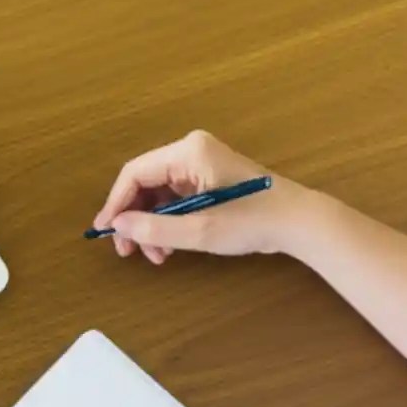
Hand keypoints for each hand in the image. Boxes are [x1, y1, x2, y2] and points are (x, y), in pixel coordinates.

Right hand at [93, 130, 310, 262]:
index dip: (116, 203)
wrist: (301, 222)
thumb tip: (118, 227)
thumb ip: (155, 229)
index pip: (135, 174)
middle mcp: (191, 151)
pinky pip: (175, 198)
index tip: (106, 232)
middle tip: (128, 250)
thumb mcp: (200, 230)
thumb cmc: (254, 221)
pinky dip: (168, 222)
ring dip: (151, 225)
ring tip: (156, 255)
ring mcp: (201, 164)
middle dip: (134, 219)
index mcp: (188, 153)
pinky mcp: (209, 179)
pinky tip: (169, 245)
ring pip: (158, 194)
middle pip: (145, 183)